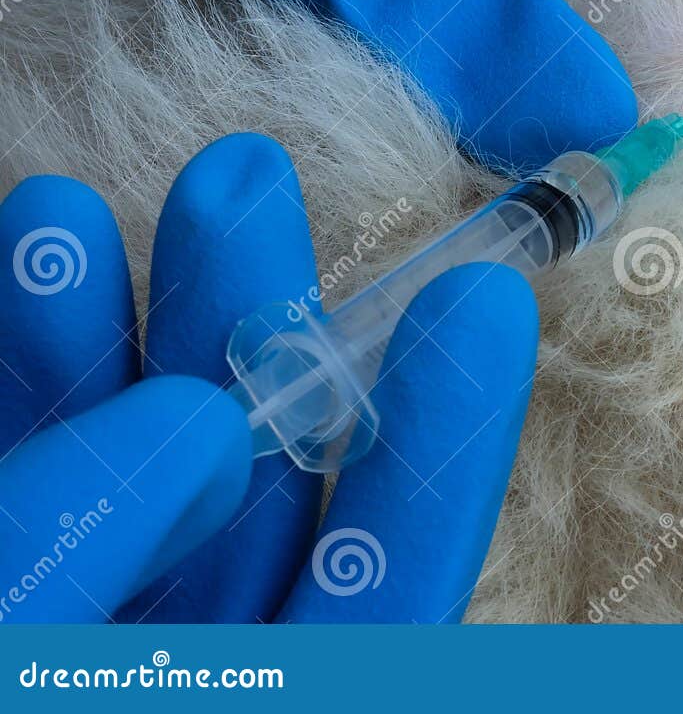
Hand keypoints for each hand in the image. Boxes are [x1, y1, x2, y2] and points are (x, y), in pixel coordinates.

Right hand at [0, 134, 537, 622]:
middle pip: (265, 492)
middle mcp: (206, 663)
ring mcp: (116, 615)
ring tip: (164, 180)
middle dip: (266, 324)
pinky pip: (41, 456)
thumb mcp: (16, 659)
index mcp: (267, 705)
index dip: (445, 450)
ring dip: (151, 312)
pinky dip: (43, 357)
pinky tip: (50, 233)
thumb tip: (202, 414)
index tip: (484, 295)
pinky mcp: (31, 571)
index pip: (391, 597)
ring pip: (157, 456)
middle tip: (256, 174)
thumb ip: (70, 561)